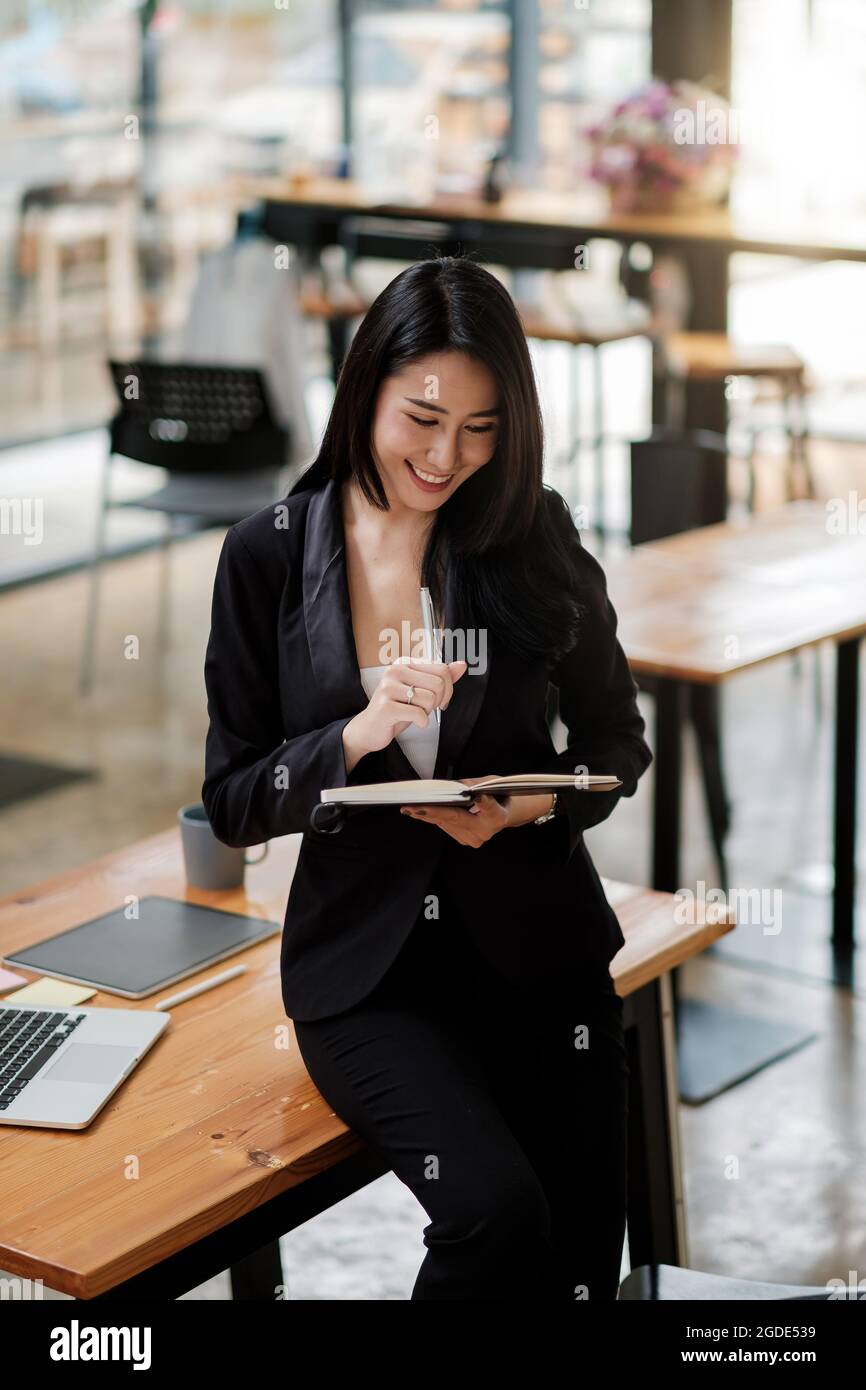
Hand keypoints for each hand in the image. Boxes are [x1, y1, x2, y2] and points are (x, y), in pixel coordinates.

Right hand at [342, 657, 466, 772]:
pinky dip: (421, 722)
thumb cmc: (396, 709)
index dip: (448, 689)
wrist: (370, 729)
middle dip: (437, 701)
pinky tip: (412, 721)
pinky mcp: (386, 706)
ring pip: (430, 699)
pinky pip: (419, 714)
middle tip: (424, 708)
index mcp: (405, 663)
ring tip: (413, 713)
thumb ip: (441, 678)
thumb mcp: (421, 691)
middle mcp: (395, 671)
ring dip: (427, 712)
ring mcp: (388, 687)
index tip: (439, 700)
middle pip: (439, 684)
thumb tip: (462, 665)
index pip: (442, 669)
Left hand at [400, 774, 509, 847]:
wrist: (505, 812)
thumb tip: (456, 786)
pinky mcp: (465, 840)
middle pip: (458, 819)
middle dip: (434, 812)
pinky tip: (418, 812)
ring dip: (427, 815)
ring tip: (409, 808)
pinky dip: (433, 817)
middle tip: (415, 807)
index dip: (484, 803)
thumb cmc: (499, 794)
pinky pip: (446, 826)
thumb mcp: (492, 782)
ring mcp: (474, 838)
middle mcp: (486, 831)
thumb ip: (476, 784)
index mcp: (498, 816)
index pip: (490, 809)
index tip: (478, 796)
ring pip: (447, 824)